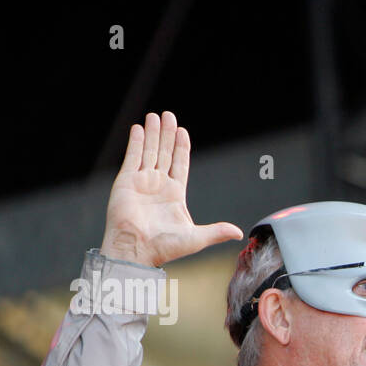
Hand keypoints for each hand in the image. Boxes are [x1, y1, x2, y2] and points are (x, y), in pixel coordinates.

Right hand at [99, 111, 242, 267]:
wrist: (136, 250)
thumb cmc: (164, 247)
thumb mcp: (196, 238)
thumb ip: (216, 231)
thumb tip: (239, 233)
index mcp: (175, 194)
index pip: (180, 164)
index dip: (181, 148)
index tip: (182, 131)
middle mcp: (158, 185)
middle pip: (164, 153)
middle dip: (166, 134)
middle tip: (169, 115)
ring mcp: (141, 182)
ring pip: (148, 151)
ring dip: (151, 133)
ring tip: (155, 116)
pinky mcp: (126, 181)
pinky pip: (132, 157)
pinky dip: (135, 142)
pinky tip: (139, 128)